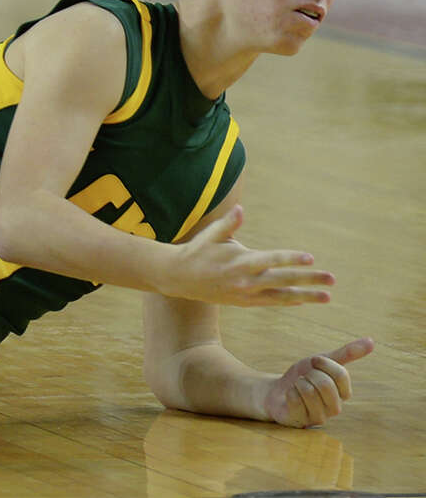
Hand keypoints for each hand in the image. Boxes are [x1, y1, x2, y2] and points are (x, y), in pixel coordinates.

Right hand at [164, 204, 335, 306]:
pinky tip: (304, 300)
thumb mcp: (211, 234)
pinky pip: (272, 302)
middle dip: (309, 280)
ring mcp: (247, 294)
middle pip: (284, 281)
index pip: (271, 260)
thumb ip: (228, 223)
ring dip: (306, 296)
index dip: (291, 259)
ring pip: (282, 297)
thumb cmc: (198, 250)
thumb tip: (240, 209)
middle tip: (332, 280)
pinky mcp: (245, 302)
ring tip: (327, 297)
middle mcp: (246, 281)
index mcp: (239, 262)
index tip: (310, 258)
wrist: (180, 278)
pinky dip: (289, 301)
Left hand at [264, 338, 373, 426]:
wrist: (278, 390)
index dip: (324, 363)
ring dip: (299, 382)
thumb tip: (372, 341)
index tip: (314, 362)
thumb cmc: (304, 376)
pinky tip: (290, 396)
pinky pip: (295, 398)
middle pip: (325, 384)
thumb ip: (347, 353)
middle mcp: (334, 408)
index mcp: (342, 394)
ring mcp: (318, 417)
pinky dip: (289, 391)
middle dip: (310, 374)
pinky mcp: (301, 421)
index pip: (342, 375)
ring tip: (298, 387)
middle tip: (305, 377)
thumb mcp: (323, 361)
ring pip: (309, 390)